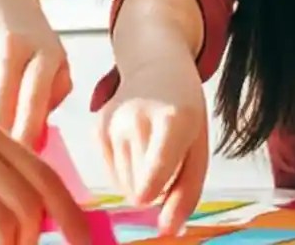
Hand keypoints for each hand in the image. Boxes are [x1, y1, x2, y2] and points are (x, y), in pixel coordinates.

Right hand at [97, 57, 207, 235]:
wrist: (157, 66)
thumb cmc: (184, 111)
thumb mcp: (198, 148)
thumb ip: (186, 192)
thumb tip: (167, 231)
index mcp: (173, 119)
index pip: (156, 170)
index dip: (153, 191)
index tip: (149, 197)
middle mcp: (137, 119)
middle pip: (140, 188)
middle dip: (156, 187)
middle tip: (169, 157)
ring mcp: (112, 123)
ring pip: (124, 187)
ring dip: (140, 180)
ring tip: (152, 148)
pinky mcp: (96, 129)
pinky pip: (111, 176)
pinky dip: (125, 170)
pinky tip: (136, 143)